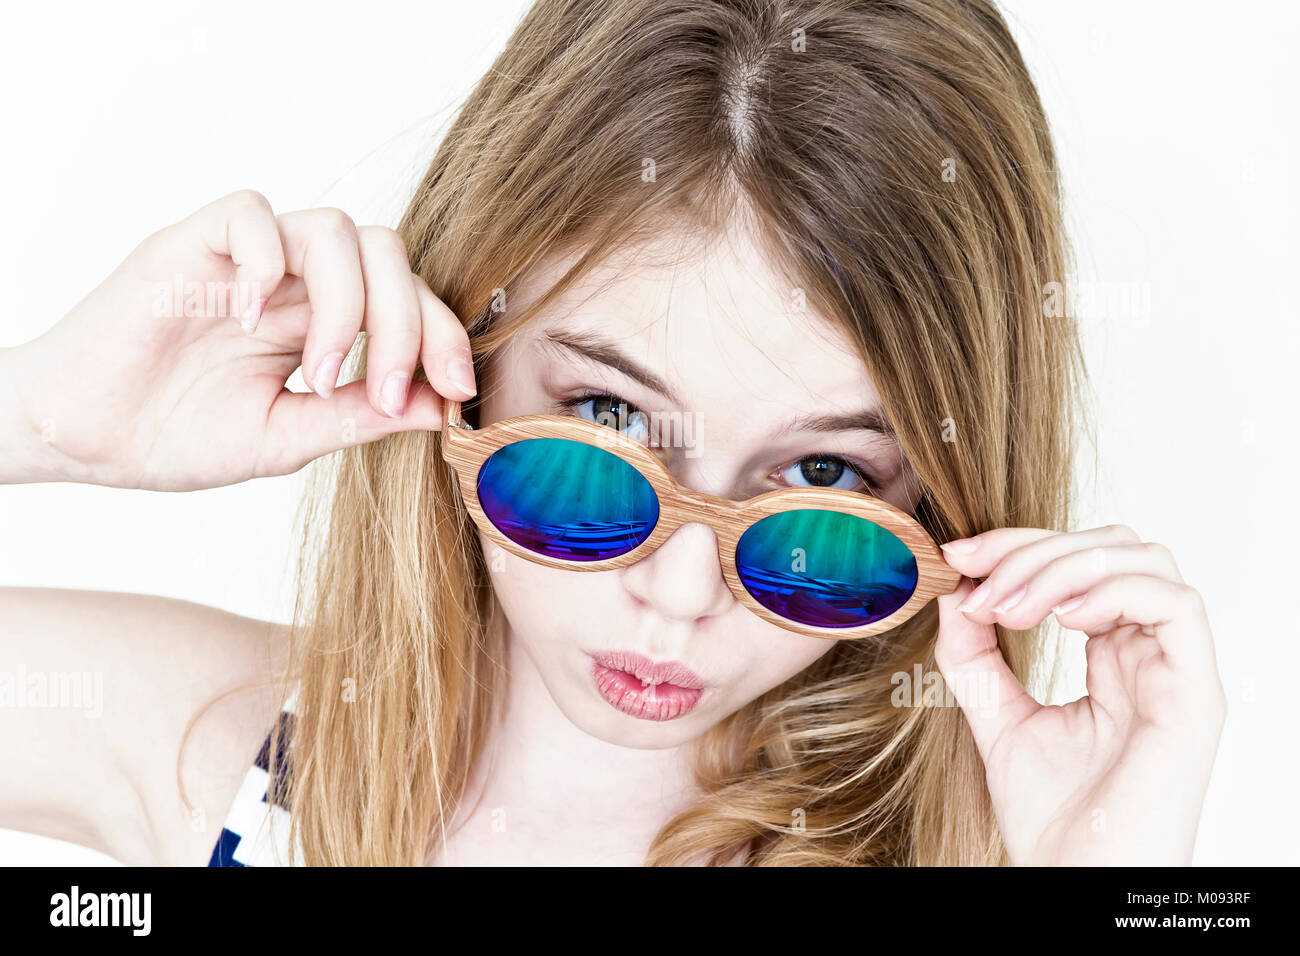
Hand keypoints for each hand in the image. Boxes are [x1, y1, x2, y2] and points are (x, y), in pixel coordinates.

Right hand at [4, 189, 475, 489]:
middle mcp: (295, 281)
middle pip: (387, 254)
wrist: (85, 439)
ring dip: (345, 304)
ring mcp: (246, 259)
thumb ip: (360, 416)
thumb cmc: (180, 435)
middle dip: (408, 324)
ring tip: (316, 372)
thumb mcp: (288, 436)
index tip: (460, 391)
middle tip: (389, 393)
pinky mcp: (191, 244)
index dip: (443, 335)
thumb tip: (443, 407)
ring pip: (333, 228)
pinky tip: (251, 322)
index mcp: (325, 320)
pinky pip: (249, 214)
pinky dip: (265, 263)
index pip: (409, 297)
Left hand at [933, 524, 1225, 864]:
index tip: (957, 557)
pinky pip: (1175, 605)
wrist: (1076, 881)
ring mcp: (1175, 671)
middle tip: (978, 581)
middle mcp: (1148, 654)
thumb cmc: (1052, 817)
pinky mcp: (1195, 694)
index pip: (1078, 563)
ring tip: (1009, 608)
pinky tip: (1060, 617)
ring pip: (1143, 562)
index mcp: (1110, 656)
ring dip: (1064, 567)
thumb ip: (974, 657)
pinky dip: (1113, 590)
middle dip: (1035, 549)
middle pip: (1111, 548)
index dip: (1018, 546)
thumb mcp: (996, 717)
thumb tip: (954, 589)